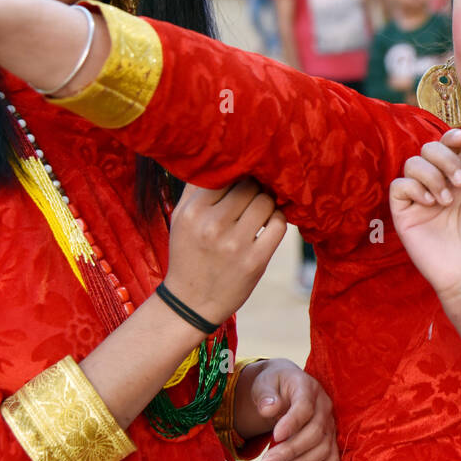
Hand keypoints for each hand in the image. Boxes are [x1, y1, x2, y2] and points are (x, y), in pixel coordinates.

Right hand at [163, 179, 286, 327]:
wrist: (191, 302)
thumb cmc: (189, 253)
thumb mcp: (181, 219)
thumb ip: (197, 188)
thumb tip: (218, 157)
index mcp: (192, 212)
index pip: (226, 174)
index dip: (239, 173)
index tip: (243, 178)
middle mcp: (212, 226)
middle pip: (250, 185)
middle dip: (255, 188)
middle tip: (254, 196)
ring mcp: (234, 245)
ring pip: (267, 202)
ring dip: (268, 204)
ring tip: (260, 213)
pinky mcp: (255, 261)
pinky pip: (280, 225)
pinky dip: (278, 221)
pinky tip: (268, 226)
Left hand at [239, 360, 338, 460]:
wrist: (285, 385)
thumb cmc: (274, 385)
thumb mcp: (264, 383)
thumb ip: (265, 394)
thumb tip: (269, 408)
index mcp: (307, 386)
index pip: (305, 406)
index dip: (292, 423)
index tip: (275, 436)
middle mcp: (323, 404)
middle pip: (315, 431)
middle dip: (290, 450)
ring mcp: (329, 421)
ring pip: (324, 446)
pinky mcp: (330, 435)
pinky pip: (333, 455)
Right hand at [388, 129, 460, 312]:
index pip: (450, 147)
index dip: (451, 136)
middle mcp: (440, 183)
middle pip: (429, 149)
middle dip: (445, 158)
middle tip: (460, 183)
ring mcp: (420, 197)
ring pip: (412, 163)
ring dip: (431, 175)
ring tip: (446, 200)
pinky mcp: (404, 212)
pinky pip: (398, 185)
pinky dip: (414, 188)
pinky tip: (430, 204)